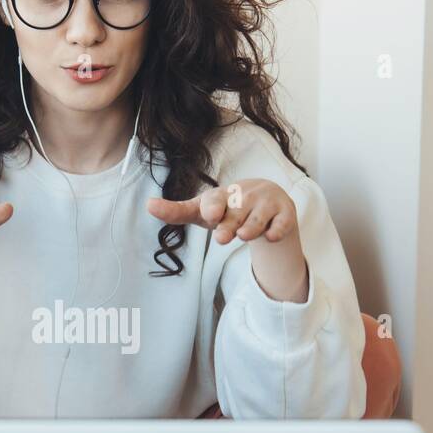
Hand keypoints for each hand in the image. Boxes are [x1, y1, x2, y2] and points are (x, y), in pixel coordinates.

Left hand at [147, 178, 308, 301]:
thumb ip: (177, 211)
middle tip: (223, 237)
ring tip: (245, 235)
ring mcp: (266, 202)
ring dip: (251, 229)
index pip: (213, 200)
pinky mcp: (285, 212)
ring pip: (256, 222)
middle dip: (229, 226)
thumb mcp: (202, 211)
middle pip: (235, 215)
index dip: (212, 207)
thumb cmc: (228, 209)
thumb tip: (148, 205)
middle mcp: (244, 195)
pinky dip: (275, 232)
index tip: (210, 215)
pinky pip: (280, 225)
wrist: (267, 200)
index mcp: (221, 196)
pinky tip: (271, 236)